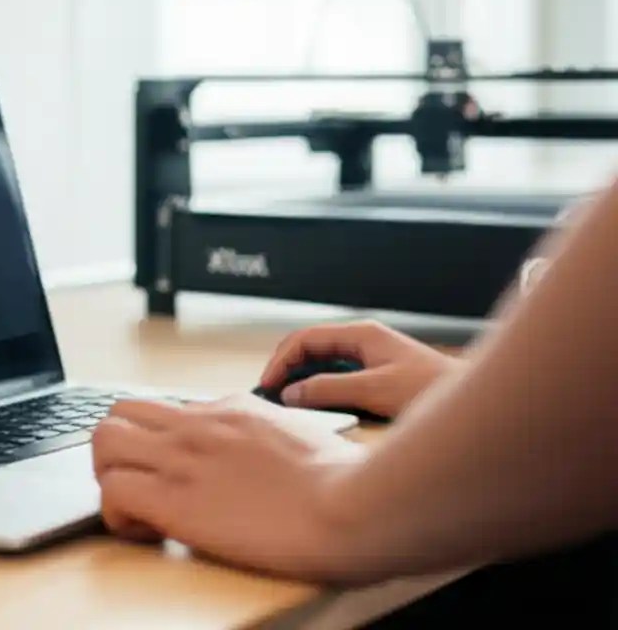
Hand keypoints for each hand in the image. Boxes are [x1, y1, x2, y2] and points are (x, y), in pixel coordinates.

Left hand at [92, 399, 362, 579]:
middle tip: (142, 486)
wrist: (354, 506)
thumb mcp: (308, 435)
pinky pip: (111, 493)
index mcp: (232, 409)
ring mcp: (182, 457)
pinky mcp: (173, 499)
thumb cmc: (349, 483)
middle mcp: (198, 425)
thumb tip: (276, 449)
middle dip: (119, 450)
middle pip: (120, 413)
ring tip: (139, 510)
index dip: (162, 445)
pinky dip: (117, 515)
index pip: (167, 411)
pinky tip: (150, 533)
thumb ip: (278, 435)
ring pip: (102, 442)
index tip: (180, 476)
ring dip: (109, 476)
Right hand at [259, 321, 462, 418]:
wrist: (476, 406)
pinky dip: (320, 391)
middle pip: (309, 350)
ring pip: (322, 366)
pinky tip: (316, 408)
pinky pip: (337, 379)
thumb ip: (329, 389)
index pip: (304, 339)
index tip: (267, 387)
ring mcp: (370, 358)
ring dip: (303, 383)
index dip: (280, 362)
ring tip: (289, 405)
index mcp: (361, 334)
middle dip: (287, 371)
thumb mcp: (375, 390)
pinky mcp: (377, 377)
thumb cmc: (433, 391)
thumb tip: (290, 394)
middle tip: (271, 398)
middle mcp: (363, 342)